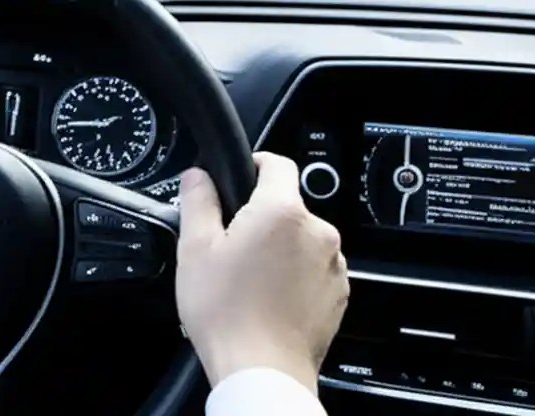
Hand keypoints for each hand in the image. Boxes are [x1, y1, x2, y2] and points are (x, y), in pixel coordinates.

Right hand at [175, 153, 348, 393]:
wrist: (262, 371)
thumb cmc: (227, 314)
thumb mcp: (195, 249)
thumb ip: (198, 201)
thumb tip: (198, 177)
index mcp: (281, 212)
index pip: (277, 163)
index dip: (255, 164)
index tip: (241, 176)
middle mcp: (317, 232)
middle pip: (286, 206)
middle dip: (260, 218)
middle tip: (230, 246)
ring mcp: (333, 264)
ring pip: (301, 239)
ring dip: (279, 248)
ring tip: (249, 279)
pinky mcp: (339, 292)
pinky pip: (314, 268)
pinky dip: (294, 275)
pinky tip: (268, 297)